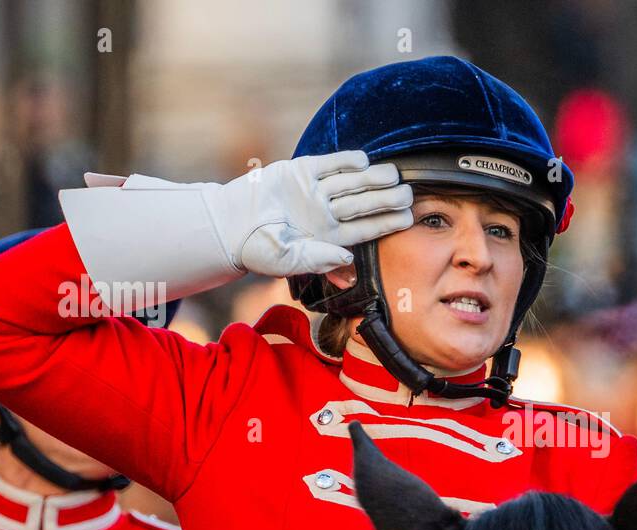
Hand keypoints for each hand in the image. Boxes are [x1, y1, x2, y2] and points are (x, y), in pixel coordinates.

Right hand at [208, 151, 412, 277]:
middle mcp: (327, 214)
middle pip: (363, 203)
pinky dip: (345, 161)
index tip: (407, 218)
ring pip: (350, 183)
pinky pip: (328, 164)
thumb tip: (348, 258)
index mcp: (329, 238)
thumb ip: (317, 260)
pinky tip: (364, 160)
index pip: (365, 229)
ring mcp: (315, 192)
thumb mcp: (286, 261)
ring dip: (372, 178)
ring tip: (393, 174)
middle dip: (386, 198)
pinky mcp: (300, 172)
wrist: (228, 225)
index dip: (386, 222)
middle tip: (408, 194)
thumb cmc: (257, 250)